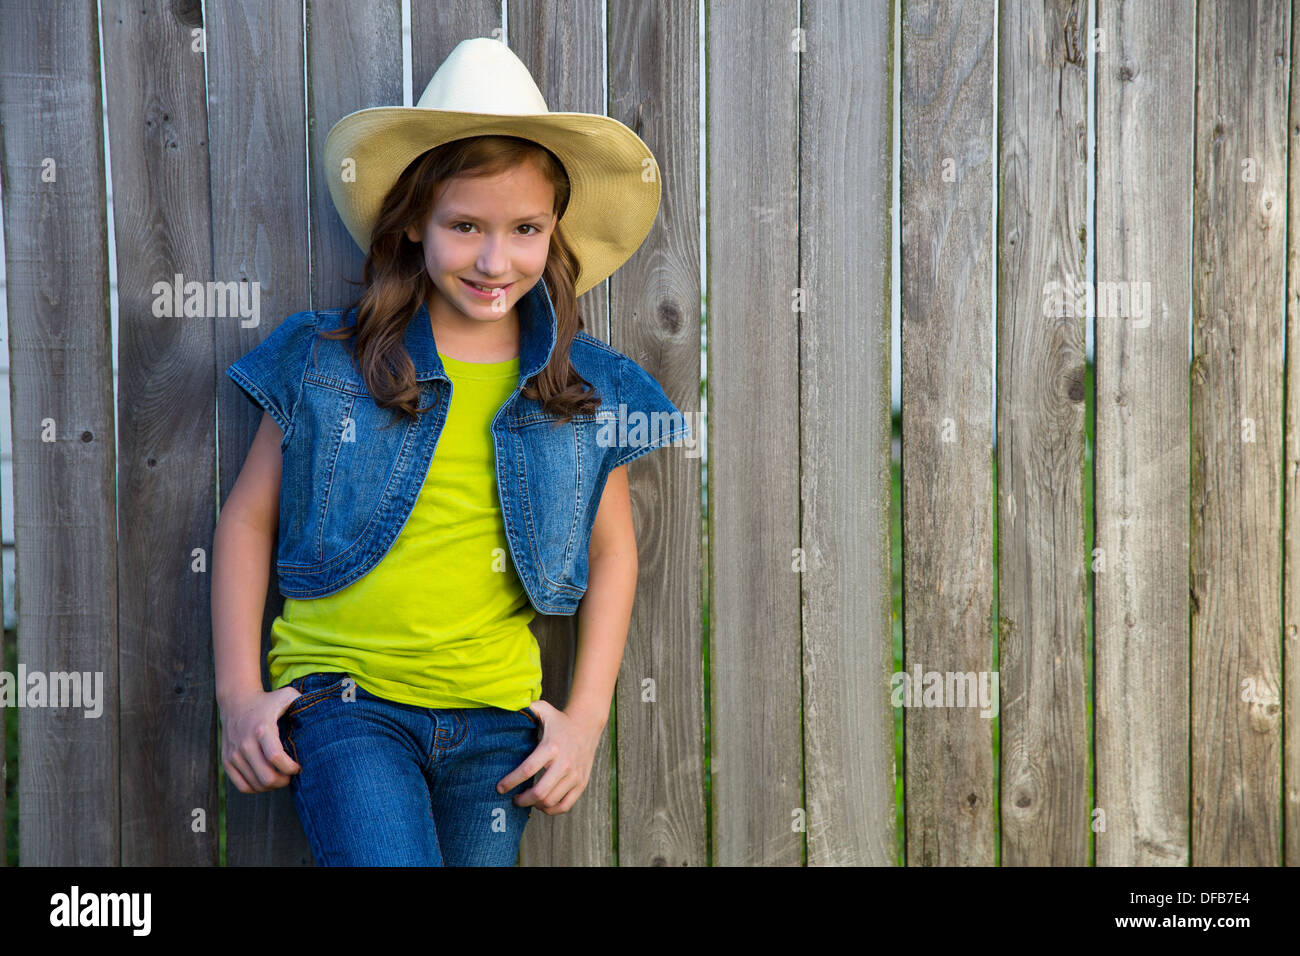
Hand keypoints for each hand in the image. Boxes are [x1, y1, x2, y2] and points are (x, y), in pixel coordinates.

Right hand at [219, 685, 302, 792]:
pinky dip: (257, 788)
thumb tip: (324, 711)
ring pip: (256, 784)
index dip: (290, 768)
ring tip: (281, 777)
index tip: (298, 766)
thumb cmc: (267, 701)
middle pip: (266, 777)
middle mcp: (245, 744)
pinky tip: (266, 779)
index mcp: (262, 729)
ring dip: (272, 786)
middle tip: (291, 775)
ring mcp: (234, 754)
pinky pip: (243, 786)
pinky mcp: (227, 761)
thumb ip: (304, 702)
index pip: (276, 758)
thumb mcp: (286, 695)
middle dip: (284, 781)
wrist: (236, 702)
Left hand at [497, 699, 603, 814]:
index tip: (500, 788)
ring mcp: (574, 776)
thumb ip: (526, 708)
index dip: (511, 781)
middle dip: (522, 799)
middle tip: (513, 798)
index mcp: (551, 747)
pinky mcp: (581, 783)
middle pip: (540, 792)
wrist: (587, 725)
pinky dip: (551, 810)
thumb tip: (507, 707)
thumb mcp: (543, 710)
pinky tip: (542, 804)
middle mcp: (564, 764)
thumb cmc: (559, 720)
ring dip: (535, 805)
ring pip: (551, 802)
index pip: (528, 770)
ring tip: (526, 800)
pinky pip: (565, 805)